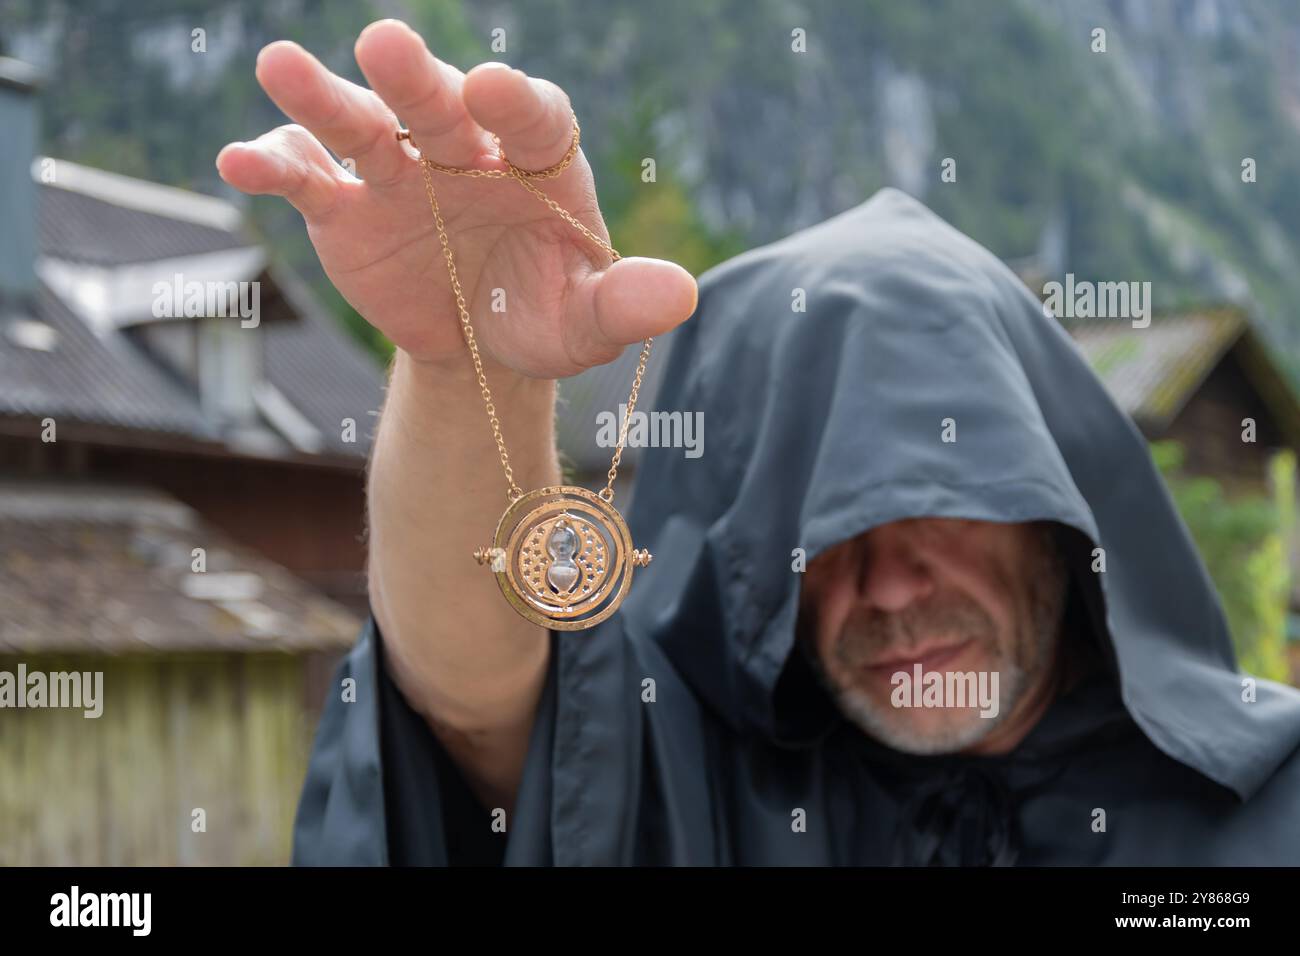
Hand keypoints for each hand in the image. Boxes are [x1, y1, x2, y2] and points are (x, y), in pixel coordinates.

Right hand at [217, 19, 696, 378]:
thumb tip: (681, 294)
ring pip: (361, 123)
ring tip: (280, 65)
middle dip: (414, 79)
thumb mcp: (587, 321)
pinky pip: (307, 178)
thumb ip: (626, 304)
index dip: (513, 102)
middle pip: (439, 102)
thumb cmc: (542, 315)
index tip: (494, 91)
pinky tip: (236, 164)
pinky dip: (273, 166)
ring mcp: (399, 169)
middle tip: (387, 46)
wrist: (477, 343)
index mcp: (535, 158)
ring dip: (323, 97)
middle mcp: (464, 147)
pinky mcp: (345, 204)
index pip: (532, 115)